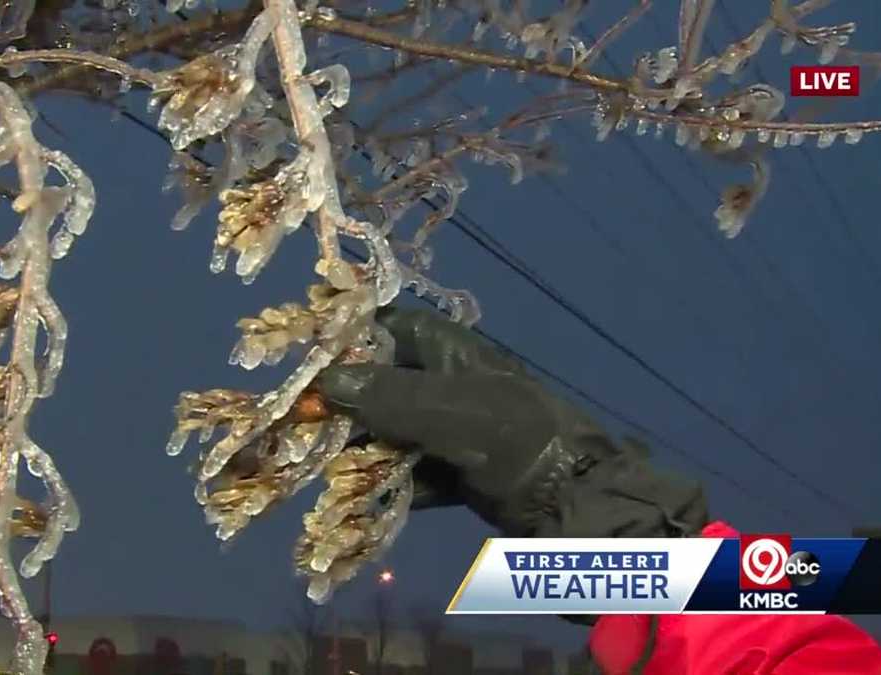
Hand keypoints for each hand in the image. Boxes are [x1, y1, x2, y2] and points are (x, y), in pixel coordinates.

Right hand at [316, 307, 707, 538]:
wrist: (574, 502)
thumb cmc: (513, 437)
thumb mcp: (448, 409)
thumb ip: (386, 395)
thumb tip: (323, 380)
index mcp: (450, 349)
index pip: (388, 327)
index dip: (348, 339)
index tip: (306, 360)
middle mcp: (448, 383)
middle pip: (382, 383)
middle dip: (346, 404)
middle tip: (305, 424)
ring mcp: (454, 428)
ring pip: (393, 430)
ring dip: (363, 447)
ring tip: (327, 464)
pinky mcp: (458, 470)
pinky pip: (412, 470)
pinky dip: (390, 482)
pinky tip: (362, 496)